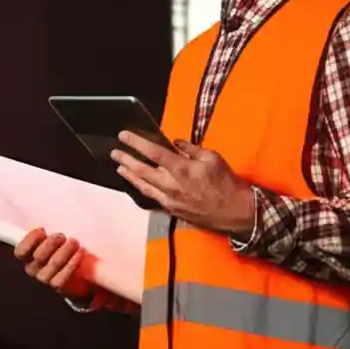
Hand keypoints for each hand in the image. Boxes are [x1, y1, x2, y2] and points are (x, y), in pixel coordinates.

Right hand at [13, 227, 89, 297]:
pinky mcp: (58, 286)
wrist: (77, 273)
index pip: (21, 251)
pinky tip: (79, 253)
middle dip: (51, 243)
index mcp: (27, 256)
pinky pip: (63, 277)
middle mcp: (33, 268)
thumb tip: (49, 212)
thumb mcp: (51, 240)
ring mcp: (45, 278)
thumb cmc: (60, 249)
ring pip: (52, 264)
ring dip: (64, 251)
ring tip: (74, 242)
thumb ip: (47, 232)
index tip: (43, 230)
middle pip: (39, 256)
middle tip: (62, 236)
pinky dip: (72, 263)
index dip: (30, 240)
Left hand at [111, 131, 255, 238]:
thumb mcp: (212, 158)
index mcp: (181, 169)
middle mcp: (171, 185)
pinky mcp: (172, 210)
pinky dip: (142, 190)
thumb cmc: (226, 182)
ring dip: (129, 176)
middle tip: (114, 152)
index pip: (152, 153)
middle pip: (141, 171)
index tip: (123, 136)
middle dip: (125, 160)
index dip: (136, 143)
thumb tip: (176, 142)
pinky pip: (152, 198)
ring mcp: (170, 200)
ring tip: (119, 168)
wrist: (235, 212)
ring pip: (143, 186)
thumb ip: (191, 149)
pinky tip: (136, 185)